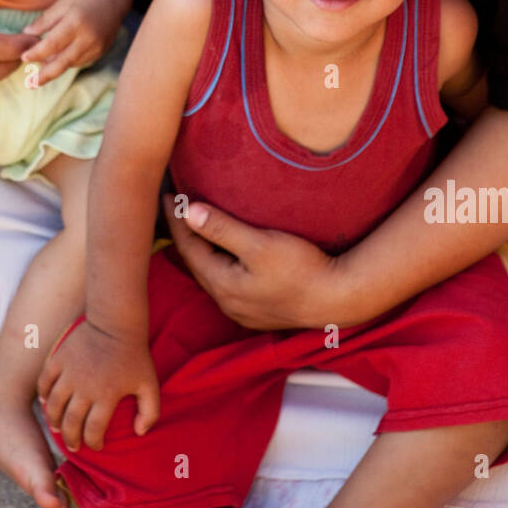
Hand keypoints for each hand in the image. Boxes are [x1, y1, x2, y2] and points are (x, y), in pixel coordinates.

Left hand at [20, 0, 123, 84]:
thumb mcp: (62, 4)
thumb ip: (44, 21)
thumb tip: (26, 34)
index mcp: (76, 23)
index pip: (52, 44)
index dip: (37, 53)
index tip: (23, 58)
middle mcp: (88, 38)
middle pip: (63, 63)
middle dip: (45, 75)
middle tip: (29, 84)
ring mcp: (96, 47)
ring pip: (71, 64)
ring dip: (55, 67)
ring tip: (41, 68)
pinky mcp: (101, 52)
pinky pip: (80, 62)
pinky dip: (68, 62)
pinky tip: (59, 58)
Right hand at [39, 320, 159, 452]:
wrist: (116, 321)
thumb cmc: (134, 355)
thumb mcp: (150, 384)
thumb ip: (151, 412)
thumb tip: (140, 433)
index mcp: (107, 395)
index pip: (93, 430)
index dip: (94, 443)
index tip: (96, 446)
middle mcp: (85, 387)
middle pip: (71, 423)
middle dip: (71, 440)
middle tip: (73, 446)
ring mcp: (69, 372)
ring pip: (54, 406)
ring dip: (54, 421)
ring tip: (57, 428)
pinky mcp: (59, 358)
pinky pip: (44, 382)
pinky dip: (43, 395)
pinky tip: (46, 403)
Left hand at [164, 194, 345, 330]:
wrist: (339, 299)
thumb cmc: (302, 269)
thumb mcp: (260, 244)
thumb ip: (222, 228)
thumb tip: (189, 212)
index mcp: (222, 284)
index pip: (189, 247)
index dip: (177, 220)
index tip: (168, 195)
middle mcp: (227, 301)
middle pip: (196, 262)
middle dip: (185, 234)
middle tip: (175, 207)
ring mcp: (242, 310)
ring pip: (210, 274)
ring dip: (201, 250)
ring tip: (194, 227)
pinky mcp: (258, 311)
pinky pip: (226, 283)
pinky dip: (218, 264)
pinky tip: (223, 254)